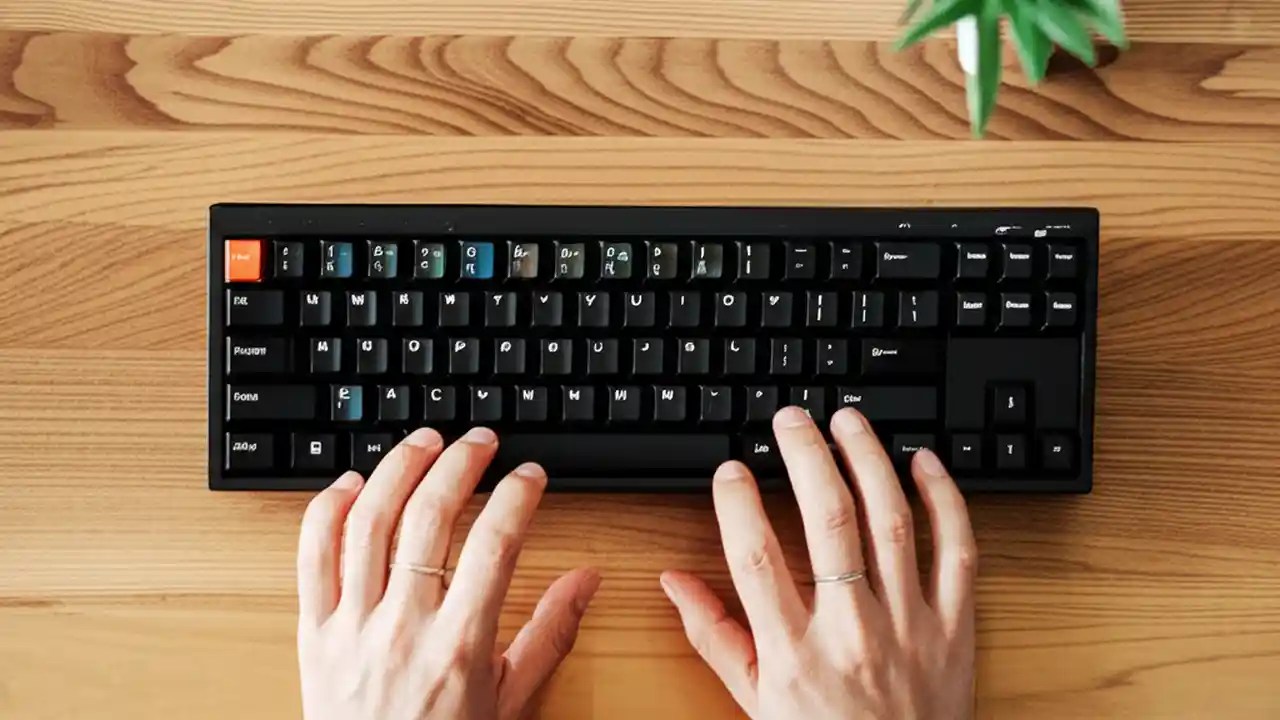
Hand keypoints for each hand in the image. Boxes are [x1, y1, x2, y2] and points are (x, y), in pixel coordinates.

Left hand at [296, 427, 599, 719]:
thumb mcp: (511, 699)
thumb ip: (550, 634)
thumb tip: (588, 580)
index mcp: (459, 646)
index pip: (493, 546)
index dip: (516, 497)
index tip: (529, 475)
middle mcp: (403, 628)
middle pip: (429, 518)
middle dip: (460, 464)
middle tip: (480, 441)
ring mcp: (352, 626)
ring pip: (368, 523)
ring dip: (397, 469)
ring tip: (424, 442)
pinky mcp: (314, 631)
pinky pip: (312, 555)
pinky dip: (328, 509)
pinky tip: (352, 484)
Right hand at [661, 407, 976, 719]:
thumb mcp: (756, 703)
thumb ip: (715, 637)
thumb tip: (673, 582)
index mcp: (794, 654)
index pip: (756, 558)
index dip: (738, 503)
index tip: (731, 469)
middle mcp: (852, 633)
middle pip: (829, 521)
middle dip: (807, 456)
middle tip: (791, 419)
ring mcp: (910, 626)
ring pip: (893, 523)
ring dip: (869, 460)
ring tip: (848, 421)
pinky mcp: (955, 627)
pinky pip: (957, 552)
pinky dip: (945, 501)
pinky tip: (923, 464)